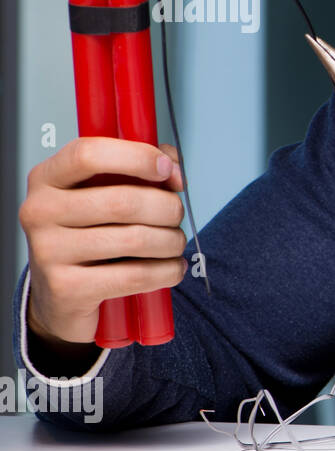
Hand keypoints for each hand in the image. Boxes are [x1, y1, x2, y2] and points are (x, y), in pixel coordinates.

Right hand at [19, 138, 187, 344]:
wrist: (60, 296)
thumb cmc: (90, 234)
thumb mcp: (106, 192)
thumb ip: (140, 167)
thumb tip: (172, 166)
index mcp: (47, 178)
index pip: (88, 154)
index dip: (137, 157)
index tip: (166, 169)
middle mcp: (40, 211)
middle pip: (123, 201)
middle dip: (168, 208)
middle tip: (177, 216)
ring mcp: (48, 251)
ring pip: (135, 239)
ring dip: (171, 241)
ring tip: (174, 243)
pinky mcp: (67, 288)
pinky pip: (135, 276)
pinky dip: (167, 271)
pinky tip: (171, 268)